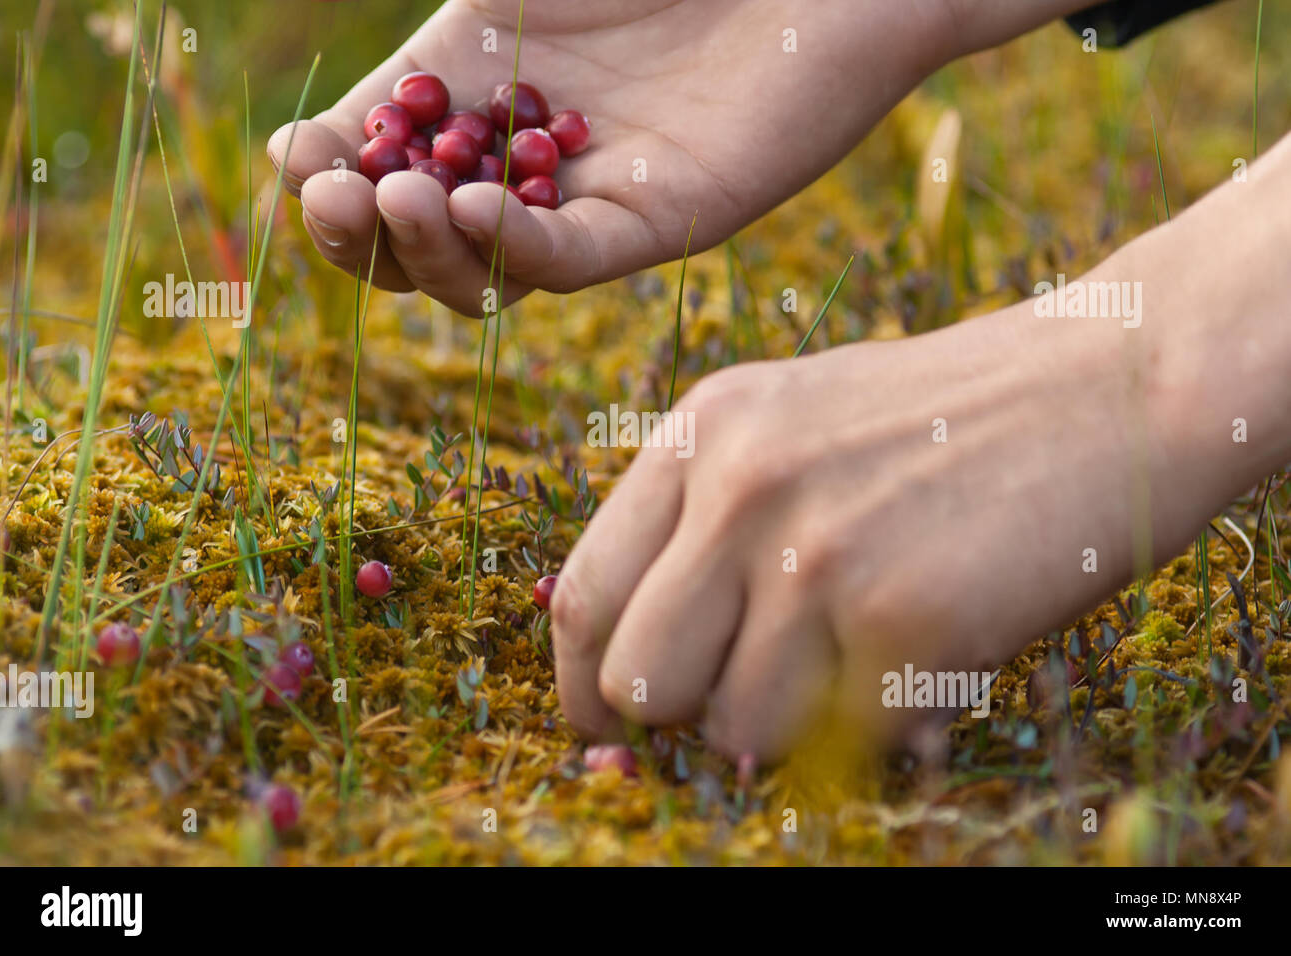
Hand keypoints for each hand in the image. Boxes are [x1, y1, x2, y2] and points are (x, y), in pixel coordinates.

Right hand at [268, 0, 954, 314]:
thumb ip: (451, 6)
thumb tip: (339, 66)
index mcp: (468, 86)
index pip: (370, 158)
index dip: (322, 174)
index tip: (299, 159)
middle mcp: (518, 157)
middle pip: (415, 238)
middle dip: (357, 229)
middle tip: (336, 195)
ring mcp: (586, 195)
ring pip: (486, 269)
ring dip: (426, 247)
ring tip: (395, 196)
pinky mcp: (661, 218)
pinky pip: (576, 257)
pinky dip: (519, 244)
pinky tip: (474, 207)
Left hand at [548, 129, 1290, 759]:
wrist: (1110, 382)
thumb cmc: (944, 421)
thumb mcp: (790, 427)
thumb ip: (701, 529)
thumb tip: (631, 681)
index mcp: (700, 436)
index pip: (583, 598)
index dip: (583, 687)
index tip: (611, 728)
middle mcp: (740, 488)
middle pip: (637, 683)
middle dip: (681, 723)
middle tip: (743, 712)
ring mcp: (820, 553)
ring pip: (736, 732)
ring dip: (791, 732)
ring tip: (858, 666)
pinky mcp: (907, 621)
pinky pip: (844, 745)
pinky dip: (880, 732)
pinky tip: (926, 668)